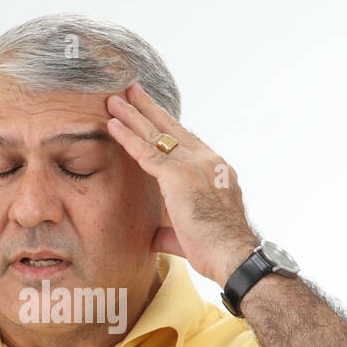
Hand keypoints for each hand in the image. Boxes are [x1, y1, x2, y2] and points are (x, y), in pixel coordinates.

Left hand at [106, 83, 259, 284]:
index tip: (153, 113)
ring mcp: (194, 165)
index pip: (187, 142)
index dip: (168, 126)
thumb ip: (171, 230)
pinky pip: (146, 152)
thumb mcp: (193, 233)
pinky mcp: (178, 176)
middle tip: (132, 91)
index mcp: (215, 169)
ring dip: (133, 116)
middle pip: (172, 128)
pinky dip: (127, 137)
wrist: (233, 256)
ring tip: (114, 100)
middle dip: (149, 109)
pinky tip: (112, 124)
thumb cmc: (218, 251)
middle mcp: (207, 160)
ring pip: (156, 135)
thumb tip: (155, 237)